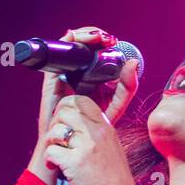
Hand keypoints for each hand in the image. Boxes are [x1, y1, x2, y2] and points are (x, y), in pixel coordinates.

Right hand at [27, 25, 139, 184]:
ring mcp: (63, 76)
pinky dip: (64, 44)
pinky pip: (55, 57)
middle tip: (107, 38)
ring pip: (70, 47)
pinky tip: (73, 38)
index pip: (96, 52)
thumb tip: (133, 63)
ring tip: (96, 38)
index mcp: (91, 78)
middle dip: (94, 35)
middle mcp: (76, 74)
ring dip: (83, 37)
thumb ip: (126, 88)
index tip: (115, 42)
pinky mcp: (52, 81)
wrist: (72, 149)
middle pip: (83, 46)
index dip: (104, 42)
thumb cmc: (92, 131)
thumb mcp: (115, 106)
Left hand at [42, 95, 147, 184]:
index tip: (65, 122)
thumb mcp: (112, 149)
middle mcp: (97, 133)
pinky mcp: (74, 163)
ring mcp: (86, 147)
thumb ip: (97, 134)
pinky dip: (49, 159)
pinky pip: (51, 150)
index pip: (82, 100)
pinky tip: (55, 167)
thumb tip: (77, 124)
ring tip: (56, 155)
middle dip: (55, 123)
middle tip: (57, 139)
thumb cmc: (114, 181)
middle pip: (65, 110)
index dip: (67, 107)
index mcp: (106, 128)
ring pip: (56, 129)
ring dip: (50, 142)